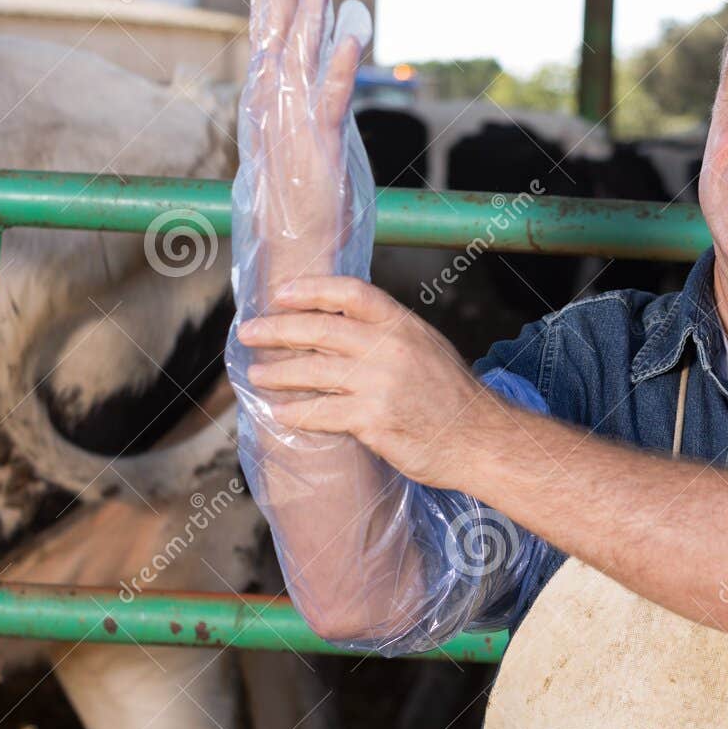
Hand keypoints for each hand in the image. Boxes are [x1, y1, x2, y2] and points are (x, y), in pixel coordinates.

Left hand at [237, 275, 493, 486]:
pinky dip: (295, 413)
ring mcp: (380, 384)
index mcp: (403, 324)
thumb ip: (388, 333)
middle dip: (277, 330)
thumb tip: (339, 324)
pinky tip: (280, 412)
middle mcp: (390, 348)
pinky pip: (321, 413)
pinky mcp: (373, 420)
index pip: (350, 292)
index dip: (311, 289)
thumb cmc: (452, 396)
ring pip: (313, 372)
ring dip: (278, 373)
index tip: (281, 294)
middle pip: (320, 329)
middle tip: (249, 333)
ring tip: (257, 375)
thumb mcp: (427, 347)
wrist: (478, 438)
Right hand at [241, 0, 367, 290]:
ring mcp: (293, 122)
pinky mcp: (319, 144)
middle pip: (276, 30)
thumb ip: (302, 108)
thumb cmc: (297, 209)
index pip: (266, 34)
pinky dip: (343, 62)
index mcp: (266, 103)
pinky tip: (352, 31)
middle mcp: (272, 106)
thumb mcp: (296, 147)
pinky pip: (332, 95)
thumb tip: (316, 75)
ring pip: (300, 51)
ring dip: (308, 6)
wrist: (292, 258)